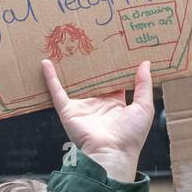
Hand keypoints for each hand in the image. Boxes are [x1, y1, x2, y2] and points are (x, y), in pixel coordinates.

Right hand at [41, 58, 154, 182]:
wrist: (111, 153)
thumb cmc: (130, 134)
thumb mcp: (144, 107)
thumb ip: (143, 85)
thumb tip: (145, 63)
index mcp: (116, 103)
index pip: (113, 80)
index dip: (113, 66)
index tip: (113, 47)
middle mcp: (98, 103)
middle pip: (92, 79)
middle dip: (90, 63)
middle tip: (89, 39)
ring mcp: (82, 106)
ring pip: (74, 83)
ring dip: (69, 68)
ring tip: (66, 46)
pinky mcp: (68, 110)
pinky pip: (57, 92)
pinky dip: (50, 79)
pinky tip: (46, 63)